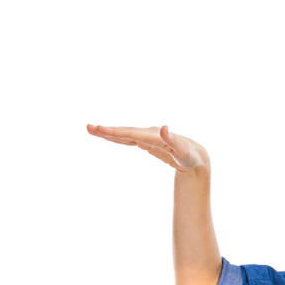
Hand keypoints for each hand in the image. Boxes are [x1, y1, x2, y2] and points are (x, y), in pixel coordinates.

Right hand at [86, 122, 209, 172]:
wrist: (195, 157)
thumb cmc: (190, 156)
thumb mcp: (184, 151)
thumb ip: (174, 141)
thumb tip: (164, 127)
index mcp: (154, 136)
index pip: (131, 134)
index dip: (116, 132)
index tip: (100, 130)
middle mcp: (148, 133)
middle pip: (124, 132)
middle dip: (107, 131)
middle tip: (89, 128)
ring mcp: (146, 137)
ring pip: (124, 134)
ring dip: (109, 133)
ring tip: (92, 130)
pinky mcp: (146, 143)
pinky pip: (128, 139)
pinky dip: (117, 138)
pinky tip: (107, 136)